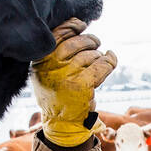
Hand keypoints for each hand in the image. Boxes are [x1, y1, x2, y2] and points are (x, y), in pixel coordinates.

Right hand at [30, 19, 117, 146]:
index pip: (57, 34)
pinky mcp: (82, 85)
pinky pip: (102, 65)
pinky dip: (110, 60)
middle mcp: (50, 67)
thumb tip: (77, 26)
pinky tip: (111, 57)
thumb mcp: (47, 73)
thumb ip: (55, 52)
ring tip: (97, 61)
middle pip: (77, 43)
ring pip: (91, 55)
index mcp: (40, 61)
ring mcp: (66, 76)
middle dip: (90, 41)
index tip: (81, 25)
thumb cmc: (57, 95)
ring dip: (98, 56)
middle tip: (95, 43)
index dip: (72, 26)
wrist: (62, 125)